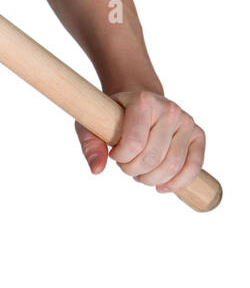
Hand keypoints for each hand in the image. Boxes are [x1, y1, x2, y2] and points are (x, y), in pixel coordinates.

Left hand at [75, 90, 205, 193]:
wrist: (138, 103)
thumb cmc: (113, 116)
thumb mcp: (92, 124)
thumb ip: (90, 144)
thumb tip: (97, 169)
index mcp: (143, 101)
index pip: (134, 143)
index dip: (121, 158)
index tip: (115, 154)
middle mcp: (169, 109)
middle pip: (152, 158)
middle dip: (134, 171)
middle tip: (127, 166)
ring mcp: (186, 121)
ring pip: (172, 166)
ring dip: (152, 179)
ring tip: (141, 173)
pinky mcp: (197, 134)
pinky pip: (194, 167)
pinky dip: (178, 183)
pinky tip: (162, 186)